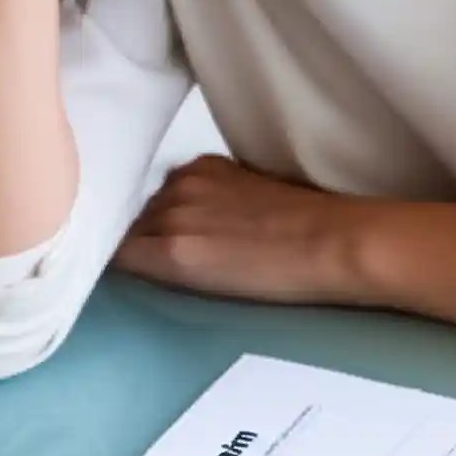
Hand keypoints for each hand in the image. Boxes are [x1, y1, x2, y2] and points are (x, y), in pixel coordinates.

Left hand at [113, 156, 369, 304]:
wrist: (333, 244)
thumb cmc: (316, 228)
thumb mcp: (259, 197)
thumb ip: (223, 201)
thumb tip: (206, 226)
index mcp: (203, 167)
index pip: (159, 199)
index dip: (162, 227)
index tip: (176, 247)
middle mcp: (179, 183)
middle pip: (138, 216)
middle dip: (150, 239)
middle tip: (179, 268)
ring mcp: (172, 215)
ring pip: (128, 238)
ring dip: (140, 257)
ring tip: (170, 282)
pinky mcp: (172, 252)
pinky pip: (122, 261)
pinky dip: (124, 273)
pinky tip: (137, 288)